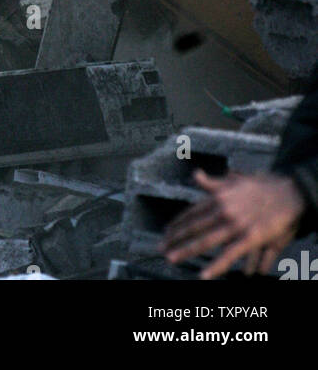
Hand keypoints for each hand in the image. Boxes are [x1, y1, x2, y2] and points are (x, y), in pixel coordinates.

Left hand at [161, 170, 304, 278]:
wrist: (287, 192)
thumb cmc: (262, 187)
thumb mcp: (234, 180)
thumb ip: (213, 182)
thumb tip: (196, 174)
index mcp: (218, 197)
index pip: (191, 213)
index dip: (177, 223)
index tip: (166, 232)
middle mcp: (222, 210)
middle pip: (193, 227)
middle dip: (175, 238)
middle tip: (160, 248)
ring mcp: (235, 225)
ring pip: (205, 240)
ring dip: (186, 250)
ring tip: (171, 258)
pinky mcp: (250, 238)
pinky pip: (229, 255)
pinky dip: (215, 266)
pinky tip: (203, 275)